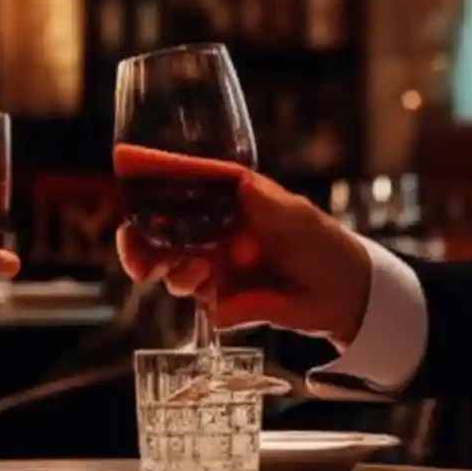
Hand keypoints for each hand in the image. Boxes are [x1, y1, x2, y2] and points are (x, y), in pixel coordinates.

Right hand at [117, 170, 372, 342]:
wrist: (346, 295)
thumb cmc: (324, 243)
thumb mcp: (296, 215)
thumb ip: (263, 201)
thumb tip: (237, 181)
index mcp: (227, 202)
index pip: (180, 187)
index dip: (150, 180)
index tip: (124, 171)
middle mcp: (214, 231)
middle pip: (160, 231)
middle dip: (141, 243)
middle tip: (137, 259)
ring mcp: (215, 265)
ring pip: (170, 266)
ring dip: (172, 270)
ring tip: (196, 273)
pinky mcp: (221, 299)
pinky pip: (196, 297)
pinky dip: (197, 293)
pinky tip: (213, 290)